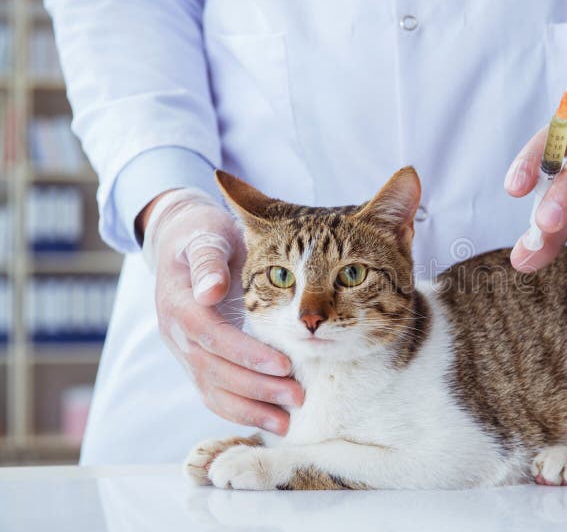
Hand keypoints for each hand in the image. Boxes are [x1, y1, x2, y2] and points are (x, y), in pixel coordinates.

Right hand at [140, 188, 303, 433]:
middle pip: (214, 370)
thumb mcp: (206, 236)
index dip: (246, 353)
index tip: (283, 364)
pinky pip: (214, 394)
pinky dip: (240, 410)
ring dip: (250, 409)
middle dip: (257, 388)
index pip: (211, 336)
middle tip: (298, 397)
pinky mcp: (195, 362)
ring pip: (213, 391)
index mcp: (178, 303)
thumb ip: (207, 261)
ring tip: (287, 422)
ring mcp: (183, 351)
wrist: (181, 243)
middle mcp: (176, 334)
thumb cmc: (203, 236)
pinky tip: (269, 420)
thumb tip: (209, 291)